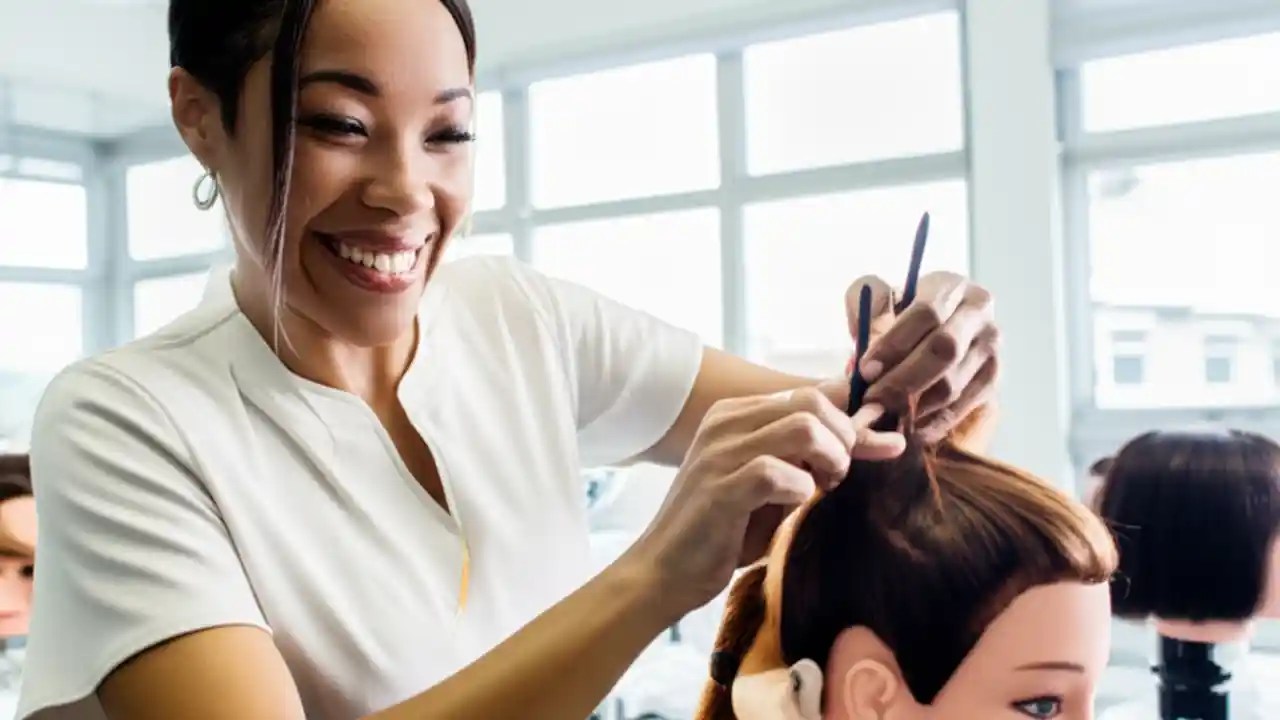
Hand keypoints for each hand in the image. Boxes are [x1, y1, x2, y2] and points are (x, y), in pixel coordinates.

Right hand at [622, 388, 903, 618]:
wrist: (663, 572)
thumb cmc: (721, 531)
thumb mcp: (769, 484)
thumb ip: (804, 457)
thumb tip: (868, 432)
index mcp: (734, 415)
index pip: (809, 393)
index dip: (850, 418)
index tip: (874, 447)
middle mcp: (724, 423)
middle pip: (812, 401)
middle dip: (843, 437)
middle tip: (837, 475)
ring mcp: (719, 453)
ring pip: (803, 427)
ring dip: (829, 458)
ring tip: (824, 486)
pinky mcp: (720, 488)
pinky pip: (779, 472)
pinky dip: (801, 489)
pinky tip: (795, 503)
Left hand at [845, 272, 998, 443]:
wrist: (936, 328)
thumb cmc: (901, 313)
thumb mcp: (880, 297)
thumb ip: (865, 306)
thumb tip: (866, 339)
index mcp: (951, 286)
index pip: (927, 314)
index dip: (894, 344)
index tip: (865, 369)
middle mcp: (980, 313)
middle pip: (944, 351)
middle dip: (903, 380)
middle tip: (872, 399)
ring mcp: (991, 348)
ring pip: (952, 385)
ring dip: (913, 405)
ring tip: (882, 413)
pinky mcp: (992, 380)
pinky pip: (961, 408)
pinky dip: (930, 423)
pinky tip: (905, 427)